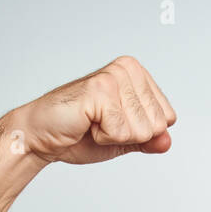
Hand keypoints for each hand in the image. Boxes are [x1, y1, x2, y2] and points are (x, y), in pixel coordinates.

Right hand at [12, 56, 176, 164]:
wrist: (42, 137)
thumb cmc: (79, 134)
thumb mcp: (124, 139)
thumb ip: (149, 140)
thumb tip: (167, 141)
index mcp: (138, 75)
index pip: (168, 118)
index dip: (142, 134)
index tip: (115, 124)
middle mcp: (128, 69)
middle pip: (157, 125)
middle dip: (129, 136)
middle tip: (101, 124)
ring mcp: (114, 77)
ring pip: (141, 130)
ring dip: (114, 136)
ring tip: (93, 122)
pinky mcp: (100, 90)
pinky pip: (121, 132)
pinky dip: (103, 137)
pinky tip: (86, 123)